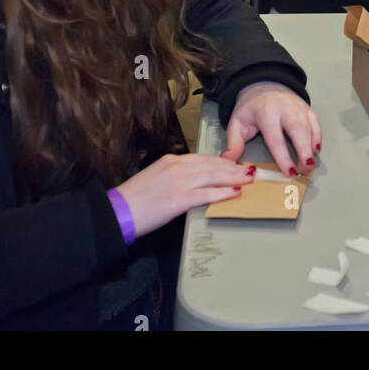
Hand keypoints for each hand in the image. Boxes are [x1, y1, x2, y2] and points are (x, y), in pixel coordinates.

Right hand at [114, 153, 255, 238]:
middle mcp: (177, 166)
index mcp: (171, 160)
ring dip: (234, 177)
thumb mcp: (155, 177)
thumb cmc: (135, 198)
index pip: (203, 158)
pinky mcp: (180, 199)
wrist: (119, 211)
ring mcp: (179, 182)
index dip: (222, 161)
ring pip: (213, 176)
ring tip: (248, 178)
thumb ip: (174, 175)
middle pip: (212, 165)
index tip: (235, 163)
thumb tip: (193, 181)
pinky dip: (223, 192)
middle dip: (233, 167)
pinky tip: (235, 192)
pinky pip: (207, 194)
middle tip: (249, 169)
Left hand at [223, 81, 321, 176]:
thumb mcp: (237, 122)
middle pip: (297, 130)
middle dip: (303, 150)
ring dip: (311, 146)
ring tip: (310, 164)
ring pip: (308, 127)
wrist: (262, 84)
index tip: (289, 172)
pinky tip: (316, 149)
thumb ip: (234, 142)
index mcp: (266, 113)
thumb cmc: (250, 108)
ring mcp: (297, 107)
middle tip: (305, 169)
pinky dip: (318, 135)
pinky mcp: (306, 107)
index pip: (276, 139)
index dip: (283, 157)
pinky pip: (315, 122)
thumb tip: (229, 160)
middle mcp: (285, 108)